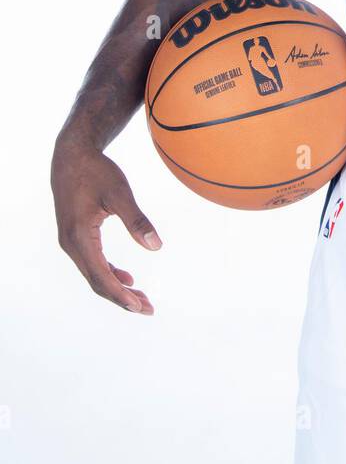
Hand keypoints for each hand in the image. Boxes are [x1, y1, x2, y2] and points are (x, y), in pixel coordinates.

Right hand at [51, 134, 161, 314]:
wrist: (71, 155)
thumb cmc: (96, 171)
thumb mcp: (120, 194)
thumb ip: (137, 221)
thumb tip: (156, 247)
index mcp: (80, 237)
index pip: (101, 276)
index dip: (121, 295)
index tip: (140, 307)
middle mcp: (71, 244)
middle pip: (97, 281)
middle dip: (122, 297)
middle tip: (148, 309)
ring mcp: (70, 241)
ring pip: (94, 274)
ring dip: (117, 287)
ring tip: (141, 298)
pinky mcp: (74, 235)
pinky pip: (92, 262)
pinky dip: (109, 272)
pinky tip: (127, 277)